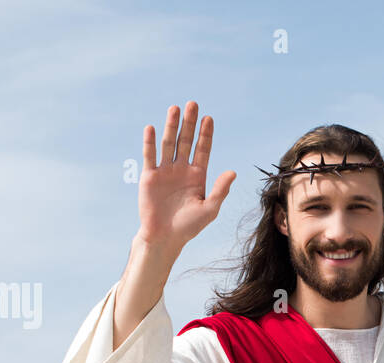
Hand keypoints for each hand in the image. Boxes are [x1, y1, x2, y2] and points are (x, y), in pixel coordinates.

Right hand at [137, 101, 236, 254]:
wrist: (165, 237)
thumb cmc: (189, 226)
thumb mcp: (209, 209)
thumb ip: (220, 190)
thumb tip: (233, 172)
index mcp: (197, 175)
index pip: (203, 150)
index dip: (205, 134)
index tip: (209, 118)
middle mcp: (181, 169)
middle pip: (186, 141)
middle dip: (189, 123)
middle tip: (192, 104)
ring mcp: (165, 171)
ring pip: (169, 144)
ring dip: (172, 126)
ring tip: (174, 108)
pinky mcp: (150, 176)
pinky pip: (150, 156)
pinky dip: (150, 142)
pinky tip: (151, 128)